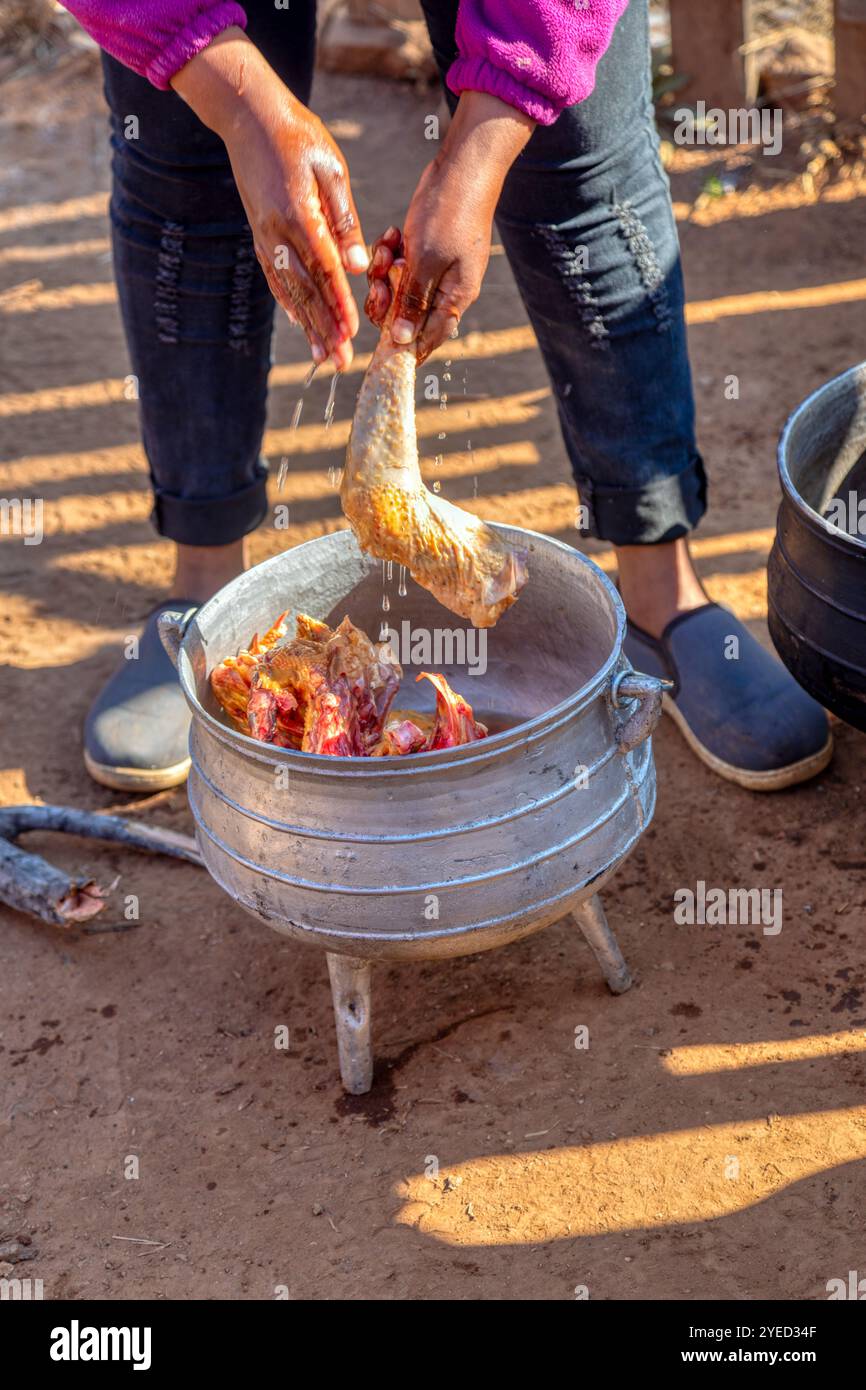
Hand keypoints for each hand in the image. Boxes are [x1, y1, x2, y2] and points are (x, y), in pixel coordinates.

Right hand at [172, 29, 367, 368]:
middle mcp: (278, 233)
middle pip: (305, 291)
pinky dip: (287, 301)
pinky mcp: (260, 233)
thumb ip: (345, 221)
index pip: (325, 271)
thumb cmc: (298, 135)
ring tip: (320, 355)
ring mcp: (265, 236)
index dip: (338, 306)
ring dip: (307, 325)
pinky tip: (298, 322)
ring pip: (288, 290)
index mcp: (300, 216)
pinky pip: (274, 276)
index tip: (351, 334)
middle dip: (324, 329)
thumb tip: (357, 268)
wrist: (249, 116)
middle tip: (339, 362)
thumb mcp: (331, 169)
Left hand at [366, 92, 533, 363]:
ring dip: (386, 272)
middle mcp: (448, 289)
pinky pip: (401, 264)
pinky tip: (393, 234)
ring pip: (400, 288)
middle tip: (379, 282)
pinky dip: (392, 253)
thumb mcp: (425, 261)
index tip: (380, 351)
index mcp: (455, 299)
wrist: (463, 167)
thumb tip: (402, 341)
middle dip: (387, 301)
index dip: (403, 348)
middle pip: (407, 316)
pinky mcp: (427, 249)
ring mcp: (437, 268)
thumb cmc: (449, 213)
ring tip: (388, 250)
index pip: (427, 340)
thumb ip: (412, 303)